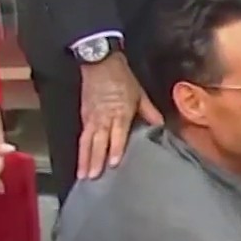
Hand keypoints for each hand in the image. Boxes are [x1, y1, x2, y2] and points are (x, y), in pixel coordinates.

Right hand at [77, 56, 161, 180]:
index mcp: (120, 112)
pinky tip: (81, 161)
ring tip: (83, 176)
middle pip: (97, 142)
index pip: (117, 134)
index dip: (114, 148)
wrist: (100, 62)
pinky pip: (82, 136)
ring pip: (86, 141)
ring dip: (84, 159)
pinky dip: (80, 150)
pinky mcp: (84, 116)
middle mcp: (103, 117)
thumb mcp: (140, 94)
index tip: (113, 164)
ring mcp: (91, 117)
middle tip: (93, 178)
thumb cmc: (122, 78)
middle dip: (95, 160)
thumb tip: (160, 127)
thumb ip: (150, 112)